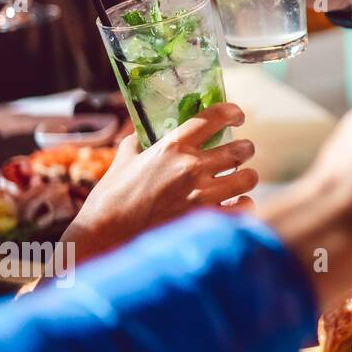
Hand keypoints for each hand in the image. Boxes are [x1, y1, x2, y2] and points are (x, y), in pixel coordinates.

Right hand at [60, 103, 256, 264]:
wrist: (103, 239)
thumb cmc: (110, 200)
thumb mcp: (122, 162)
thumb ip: (137, 145)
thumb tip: (143, 135)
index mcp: (171, 147)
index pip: (213, 117)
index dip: (231, 112)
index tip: (237, 115)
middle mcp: (191, 167)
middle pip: (241, 149)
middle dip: (244, 150)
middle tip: (240, 153)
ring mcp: (201, 195)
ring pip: (248, 178)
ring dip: (245, 178)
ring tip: (239, 180)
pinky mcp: (206, 220)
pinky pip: (244, 207)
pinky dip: (242, 205)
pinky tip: (235, 204)